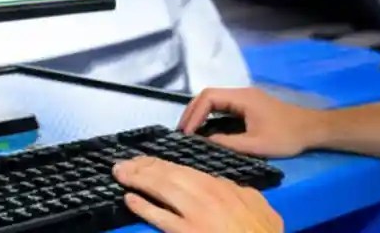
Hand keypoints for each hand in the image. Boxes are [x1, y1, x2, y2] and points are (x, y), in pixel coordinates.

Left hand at [113, 156, 282, 232]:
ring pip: (162, 190)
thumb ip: (239, 192)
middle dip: (144, 167)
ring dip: (138, 180)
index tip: (146, 161)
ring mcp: (196, 214)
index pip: (185, 170)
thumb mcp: (258, 205)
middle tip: (123, 164)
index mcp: (222, 187)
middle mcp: (207, 195)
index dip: (161, 165)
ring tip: (121, 174)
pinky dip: (143, 207)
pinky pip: (161, 218)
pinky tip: (130, 199)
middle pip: (169, 175)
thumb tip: (223, 185)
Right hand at [178, 86, 323, 157]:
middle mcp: (241, 93)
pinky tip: (207, 131)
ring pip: (215, 100)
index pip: (208, 97)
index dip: (194, 114)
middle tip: (183, 132)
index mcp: (242, 98)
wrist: (312, 129)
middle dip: (193, 112)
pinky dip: (211, 115)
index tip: (187, 133)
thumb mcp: (256, 144)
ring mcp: (245, 98)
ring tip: (190, 132)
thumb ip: (228, 143)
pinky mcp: (249, 105)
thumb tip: (203, 142)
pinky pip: (223, 106)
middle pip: (208, 95)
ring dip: (201, 113)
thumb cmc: (286, 136)